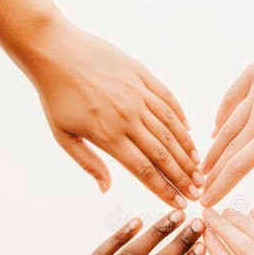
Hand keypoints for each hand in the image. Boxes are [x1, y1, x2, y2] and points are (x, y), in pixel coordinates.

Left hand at [27, 20, 202, 206]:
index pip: (144, 169)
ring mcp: (137, 94)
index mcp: (107, 134)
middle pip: (162, 152)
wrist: (54, 50)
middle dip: (183, 175)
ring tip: (199, 168)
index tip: (179, 203)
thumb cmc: (55, 96)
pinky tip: (190, 133)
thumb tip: (106, 189)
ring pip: (170, 127)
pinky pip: (168, 99)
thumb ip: (88, 163)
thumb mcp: (63, 135)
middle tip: (198, 192)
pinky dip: (181, 118)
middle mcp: (127, 116)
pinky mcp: (141, 75)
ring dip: (187, 151)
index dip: (164, 189)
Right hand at [201, 19, 253, 205]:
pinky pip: (230, 99)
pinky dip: (220, 117)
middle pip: (227, 149)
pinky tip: (215, 132)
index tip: (208, 202)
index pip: (238, 167)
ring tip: (204, 167)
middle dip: (211, 174)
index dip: (220, 187)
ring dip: (213, 150)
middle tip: (200, 190)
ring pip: (225, 126)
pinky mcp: (253, 72)